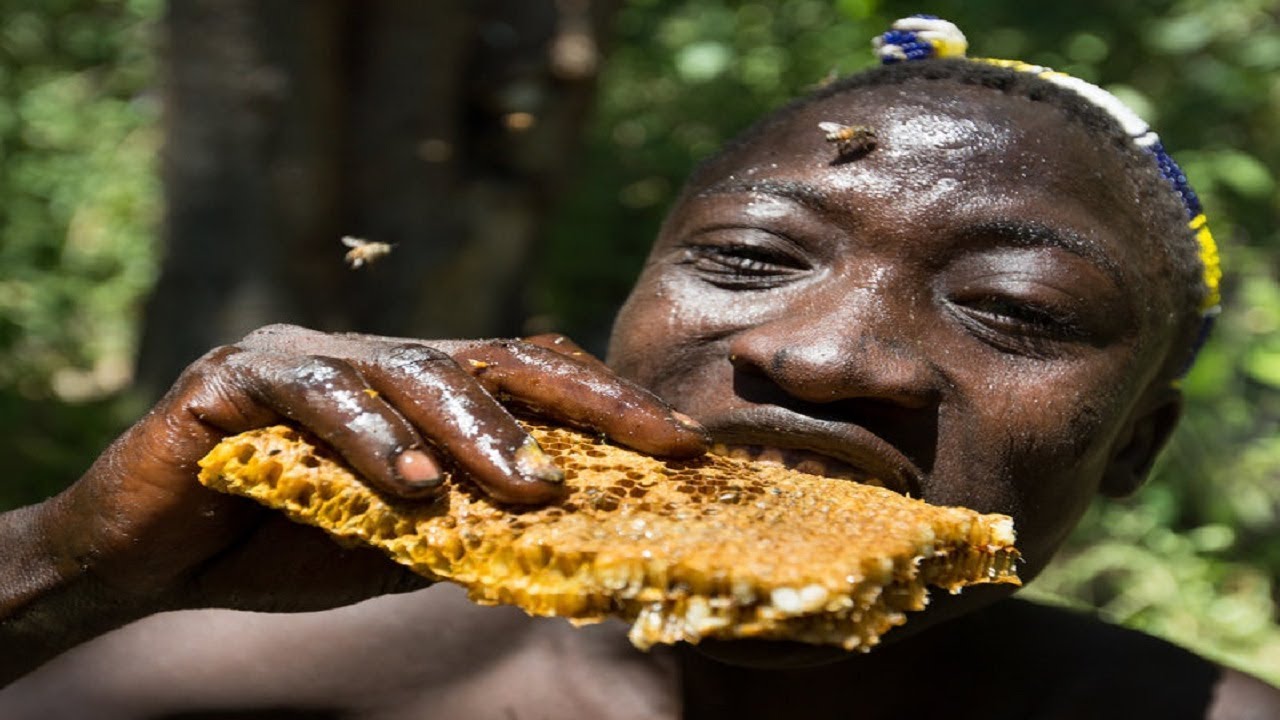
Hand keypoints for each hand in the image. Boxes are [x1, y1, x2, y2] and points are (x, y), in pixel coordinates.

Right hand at [4, 325, 706, 657]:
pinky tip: (412, 488)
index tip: (686, 446)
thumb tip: (570, 545)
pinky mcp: (235, 378)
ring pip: (411, 370)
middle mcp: (371, 358)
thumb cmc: (275, 545)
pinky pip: (315, 397)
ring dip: (477, 431)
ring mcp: (305, 357)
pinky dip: (370, 442)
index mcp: (418, 391)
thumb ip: (467, 531)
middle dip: (584, 399)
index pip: (529, 378)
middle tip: (656, 445)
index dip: (609, 404)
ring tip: (530, 486)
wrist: (145, 558)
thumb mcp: (396, 545)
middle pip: (495, 357)